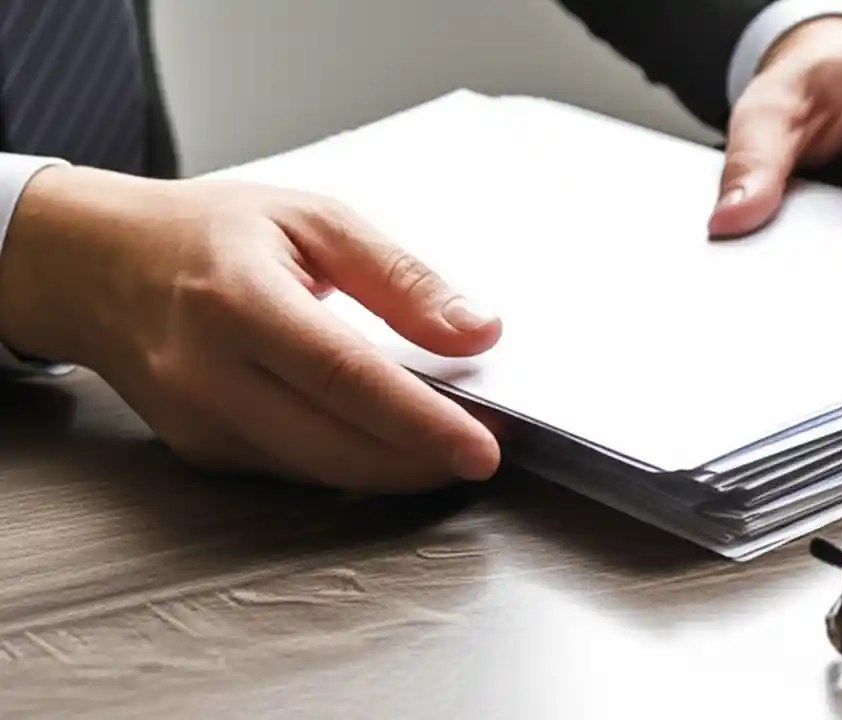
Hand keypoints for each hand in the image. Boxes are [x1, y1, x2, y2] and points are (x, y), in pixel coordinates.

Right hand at [0, 166, 501, 490]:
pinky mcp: (199, 450)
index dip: (422, 420)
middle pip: (335, 443)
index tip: (483, 446)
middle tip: (482, 451)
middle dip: (420, 461)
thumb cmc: (206, 232)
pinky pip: (292, 471)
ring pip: (318, 472)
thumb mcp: (314, 220)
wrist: (94, 263)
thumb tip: (477, 330)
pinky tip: (385, 443)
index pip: (347, 376)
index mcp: (240, 299)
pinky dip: (349, 464)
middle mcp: (208, 371)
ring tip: (445, 446)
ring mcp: (198, 421)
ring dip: (393, 470)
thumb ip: (401, 279)